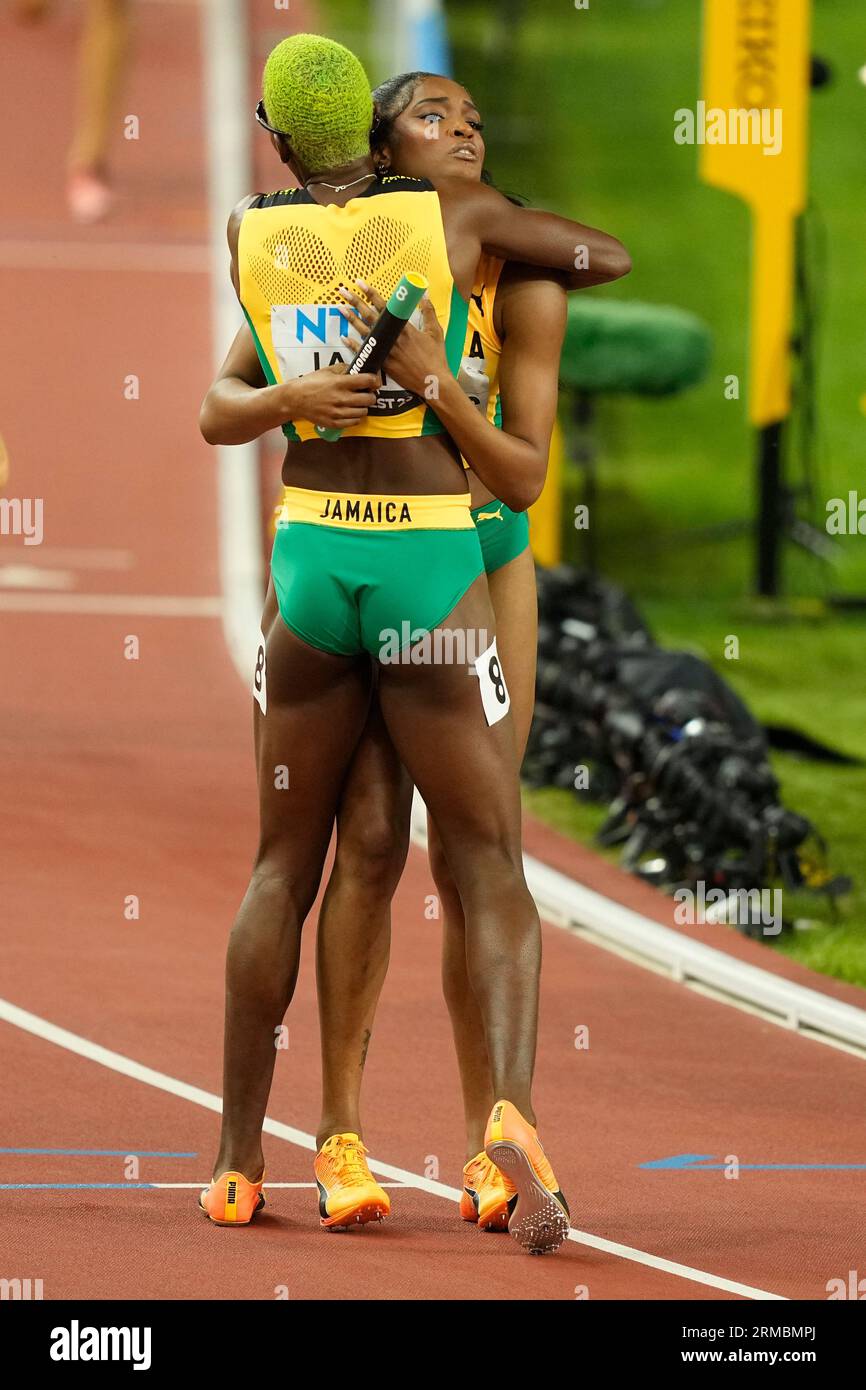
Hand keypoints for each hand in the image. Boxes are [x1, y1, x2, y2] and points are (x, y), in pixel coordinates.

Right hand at [288, 363, 378, 429]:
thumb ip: (343, 369)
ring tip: (357, 402)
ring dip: (363, 406)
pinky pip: (354, 422)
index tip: (374, 381)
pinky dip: (355, 416)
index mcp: (339, 383)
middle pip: (369, 399)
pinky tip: (350, 411)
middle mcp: (340, 399)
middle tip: (366, 393)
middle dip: (370, 395)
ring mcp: (338, 413)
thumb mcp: (326, 371)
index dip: (374, 380)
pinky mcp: (334, 423)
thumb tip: (357, 369)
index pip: (367, 381)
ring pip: (363, 412)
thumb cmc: (310, 383)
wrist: (294, 399)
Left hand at [337, 280, 450, 399]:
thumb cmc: (436, 358)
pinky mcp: (383, 363)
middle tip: (343, 291)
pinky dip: (354, 346)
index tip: (360, 283)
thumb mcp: (435, 332)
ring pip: (365, 331)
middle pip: (370, 315)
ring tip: (340, 308)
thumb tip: (425, 295)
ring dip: (351, 319)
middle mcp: (392, 337)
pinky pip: (365, 351)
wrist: (433, 382)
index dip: (371, 293)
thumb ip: (429, 311)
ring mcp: (386, 350)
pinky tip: (344, 338)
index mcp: (404, 327)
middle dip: (356, 302)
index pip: (384, 306)